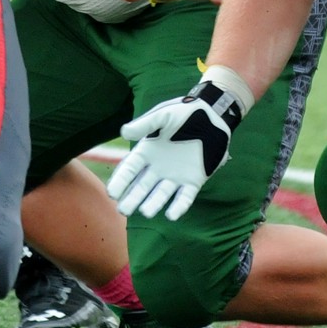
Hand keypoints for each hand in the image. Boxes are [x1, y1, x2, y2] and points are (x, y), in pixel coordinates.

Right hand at [111, 76, 247, 219]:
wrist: (213, 116)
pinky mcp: (194, 181)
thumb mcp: (164, 115)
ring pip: (161, 194)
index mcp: (148, 151)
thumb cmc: (185, 112)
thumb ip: (145, 124)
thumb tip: (124, 132)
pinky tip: (172, 215)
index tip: (112, 193)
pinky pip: (185, 197)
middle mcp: (158, 167)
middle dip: (132, 198)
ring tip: (146, 212)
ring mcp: (176, 176)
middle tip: (124, 210)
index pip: (130, 169)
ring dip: (153, 204)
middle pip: (142, 186)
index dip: (121, 181)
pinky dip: (179, 206)